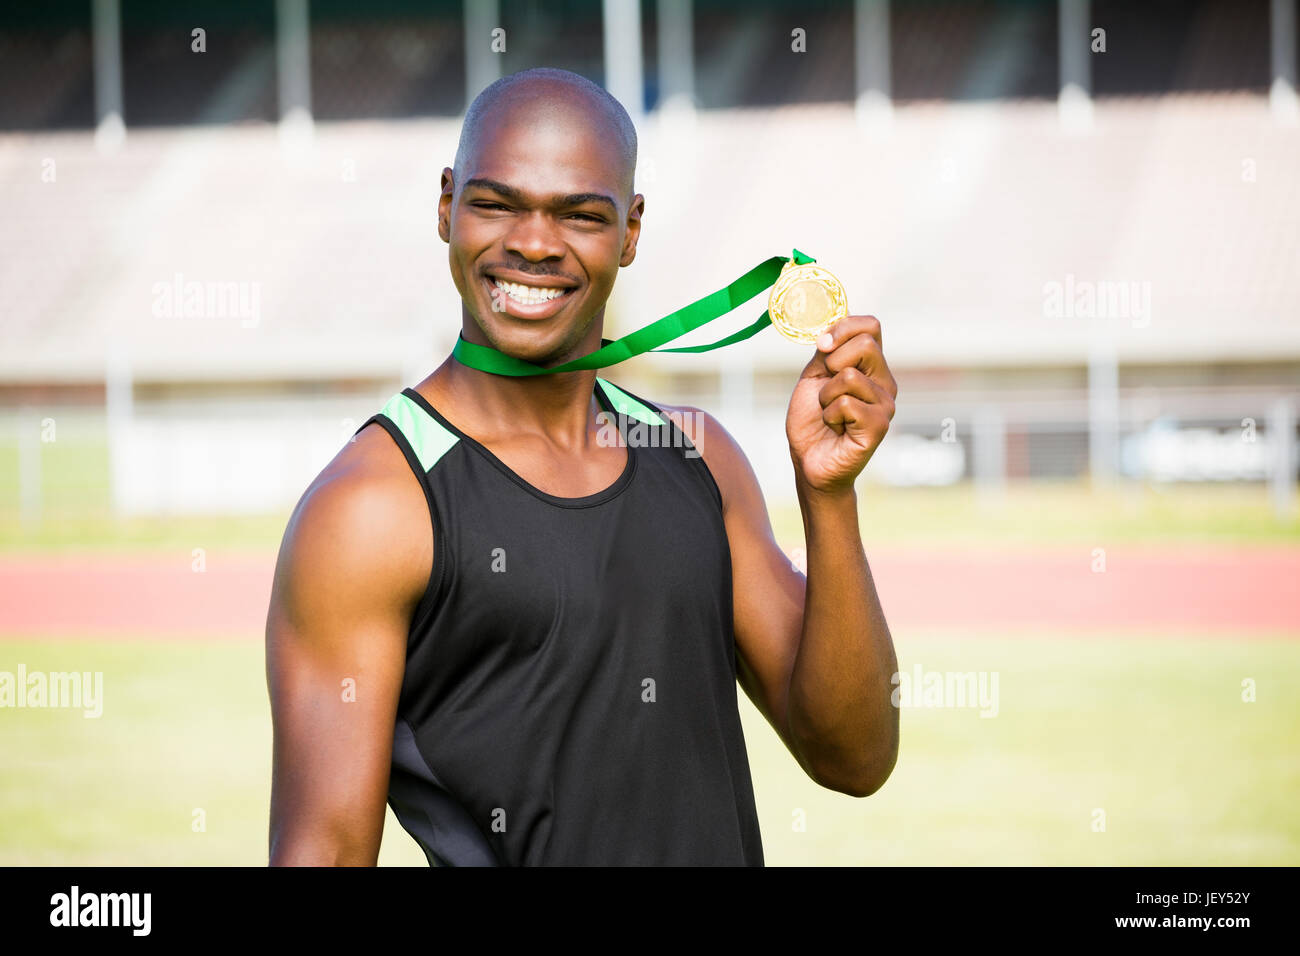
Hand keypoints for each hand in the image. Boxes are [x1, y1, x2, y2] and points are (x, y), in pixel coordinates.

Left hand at [786, 315, 897, 495]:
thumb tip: (830, 330)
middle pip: (865, 344)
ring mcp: (886, 404)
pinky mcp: (880, 425)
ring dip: (826, 396)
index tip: (821, 346)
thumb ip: (826, 352)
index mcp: (871, 366)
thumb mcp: (814, 378)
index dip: (843, 327)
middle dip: (832, 362)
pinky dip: (830, 416)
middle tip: (825, 390)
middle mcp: (884, 382)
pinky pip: (847, 403)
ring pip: (850, 376)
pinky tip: (837, 429)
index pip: (871, 327)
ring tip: (830, 415)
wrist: (810, 462)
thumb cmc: (812, 422)